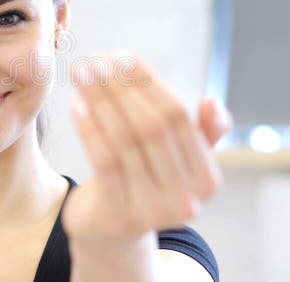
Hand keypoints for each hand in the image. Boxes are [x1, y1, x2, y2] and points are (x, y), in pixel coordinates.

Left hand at [61, 53, 233, 249]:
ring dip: (100, 100)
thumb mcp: (176, 162)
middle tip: (97, 59)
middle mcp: (186, 198)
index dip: (148, 82)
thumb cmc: (144, 182)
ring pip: (124, 140)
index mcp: (207, 179)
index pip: (177, 116)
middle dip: (121, 87)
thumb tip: (214, 103)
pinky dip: (89, 129)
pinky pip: (103, 162)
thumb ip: (199, 134)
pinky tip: (76, 104)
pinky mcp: (119, 216)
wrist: (112, 233)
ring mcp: (153, 211)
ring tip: (82, 73)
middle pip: (151, 126)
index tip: (123, 56)